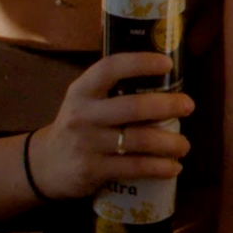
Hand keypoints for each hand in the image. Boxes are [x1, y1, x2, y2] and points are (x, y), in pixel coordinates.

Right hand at [25, 52, 194, 199]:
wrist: (44, 165)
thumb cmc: (79, 124)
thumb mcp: (86, 101)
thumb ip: (115, 89)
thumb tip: (166, 79)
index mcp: (83, 90)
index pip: (110, 68)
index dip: (140, 63)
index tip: (167, 64)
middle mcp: (83, 114)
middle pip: (133, 107)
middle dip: (167, 106)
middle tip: (189, 106)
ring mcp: (86, 143)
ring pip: (139, 140)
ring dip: (169, 143)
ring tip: (184, 145)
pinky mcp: (91, 170)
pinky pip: (133, 167)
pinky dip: (158, 167)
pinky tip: (173, 167)